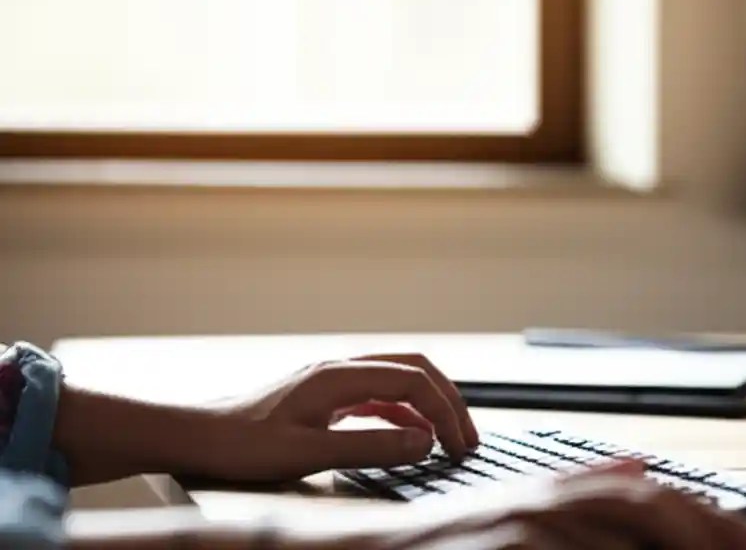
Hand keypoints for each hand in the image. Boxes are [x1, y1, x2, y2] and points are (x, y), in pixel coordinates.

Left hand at [211, 353, 481, 481]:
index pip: (413, 382)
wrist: (197, 436)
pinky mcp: (326, 397)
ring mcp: (334, 381)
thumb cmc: (241, 445)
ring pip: (400, 380)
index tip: (459, 445)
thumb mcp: (308, 453)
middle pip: (415, 370)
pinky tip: (412, 437)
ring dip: (430, 406)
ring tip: (450, 438)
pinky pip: (380, 397)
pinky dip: (405, 414)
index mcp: (339, 376)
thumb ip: (369, 448)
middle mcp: (341, 370)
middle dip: (449, 401)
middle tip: (469, 438)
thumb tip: (423, 443)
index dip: (444, 412)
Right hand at [379, 462, 745, 549]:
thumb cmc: (452, 538)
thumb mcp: (522, 503)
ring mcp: (527, 528)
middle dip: (706, 534)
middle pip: (646, 510)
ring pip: (618, 537)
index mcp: (561, 487)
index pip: (651, 495)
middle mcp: (549, 502)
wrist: (377, 547)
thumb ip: (582, 486)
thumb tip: (639, 467)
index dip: (707, 518)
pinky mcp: (507, 547)